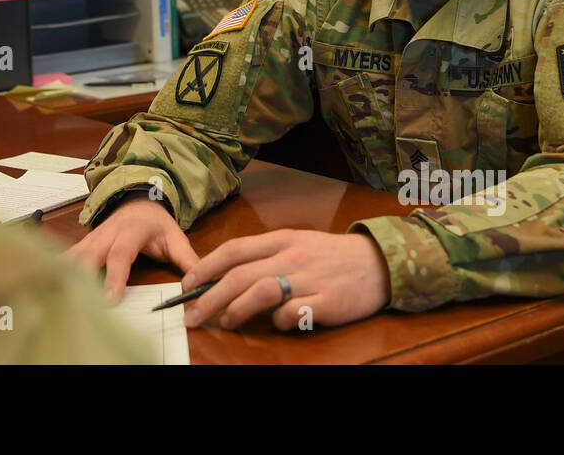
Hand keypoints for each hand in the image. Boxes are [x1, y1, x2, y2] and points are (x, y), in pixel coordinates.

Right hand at [65, 198, 198, 303]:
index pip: (120, 255)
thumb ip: (187, 259)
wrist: (138, 198)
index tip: (109, 300)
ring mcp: (91, 238)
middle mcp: (107, 233)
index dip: (114, 277)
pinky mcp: (82, 244)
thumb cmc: (156, 223)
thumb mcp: (175, 237)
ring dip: (64, 275)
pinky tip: (47, 286)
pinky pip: (65, 257)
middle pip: (89, 255)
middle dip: (80, 278)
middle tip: (77, 302)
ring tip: (55, 295)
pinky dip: (56, 271)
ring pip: (72, 255)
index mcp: (131, 230)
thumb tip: (201, 283)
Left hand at [180, 229, 390, 330]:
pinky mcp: (328, 302)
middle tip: (192, 315)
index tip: (186, 284)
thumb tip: (222, 276)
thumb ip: (263, 257)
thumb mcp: (295, 244)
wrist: (378, 262)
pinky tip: (276, 324)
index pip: (234, 249)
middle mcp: (292, 256)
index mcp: (281, 239)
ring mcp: (310, 279)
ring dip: (237, 309)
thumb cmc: (329, 256)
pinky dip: (279, 321)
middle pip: (241, 275)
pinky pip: (294, 313)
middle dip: (210, 296)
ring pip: (263, 291)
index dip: (205, 267)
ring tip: (225, 322)